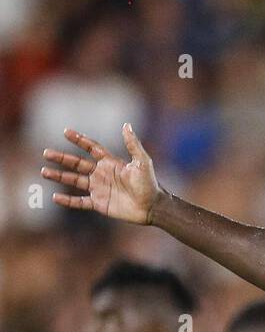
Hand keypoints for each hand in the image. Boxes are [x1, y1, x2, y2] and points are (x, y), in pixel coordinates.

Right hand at [41, 124, 160, 224]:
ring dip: (59, 176)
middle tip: (46, 153)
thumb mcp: (142, 162)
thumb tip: (126, 125)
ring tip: (44, 172)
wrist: (152, 207)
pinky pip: (80, 202)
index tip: (66, 132)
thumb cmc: (149, 184)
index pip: (91, 148)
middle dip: (61, 158)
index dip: (79, 140)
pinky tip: (55, 198)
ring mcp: (99, 189)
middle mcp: (101, 174)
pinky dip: (68, 201)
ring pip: (74, 181)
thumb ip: (133, 144)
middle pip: (76, 163)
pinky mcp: (99, 203)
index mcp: (109, 162)